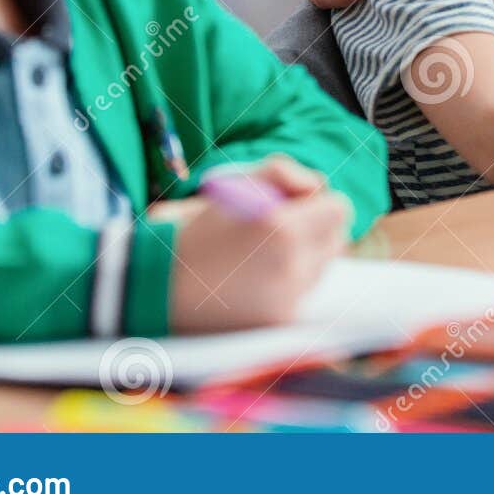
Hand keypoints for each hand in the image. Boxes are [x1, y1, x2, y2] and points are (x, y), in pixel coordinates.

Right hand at [166, 157, 351, 332]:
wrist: (155, 284)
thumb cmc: (192, 228)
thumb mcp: (233, 183)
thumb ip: (283, 172)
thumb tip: (317, 185)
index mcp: (281, 228)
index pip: (339, 209)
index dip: (317, 201)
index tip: (294, 203)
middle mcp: (291, 266)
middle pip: (336, 239)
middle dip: (315, 228)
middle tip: (281, 225)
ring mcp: (287, 298)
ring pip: (323, 266)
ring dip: (305, 254)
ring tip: (264, 252)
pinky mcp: (278, 321)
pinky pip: (304, 292)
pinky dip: (289, 281)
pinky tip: (257, 276)